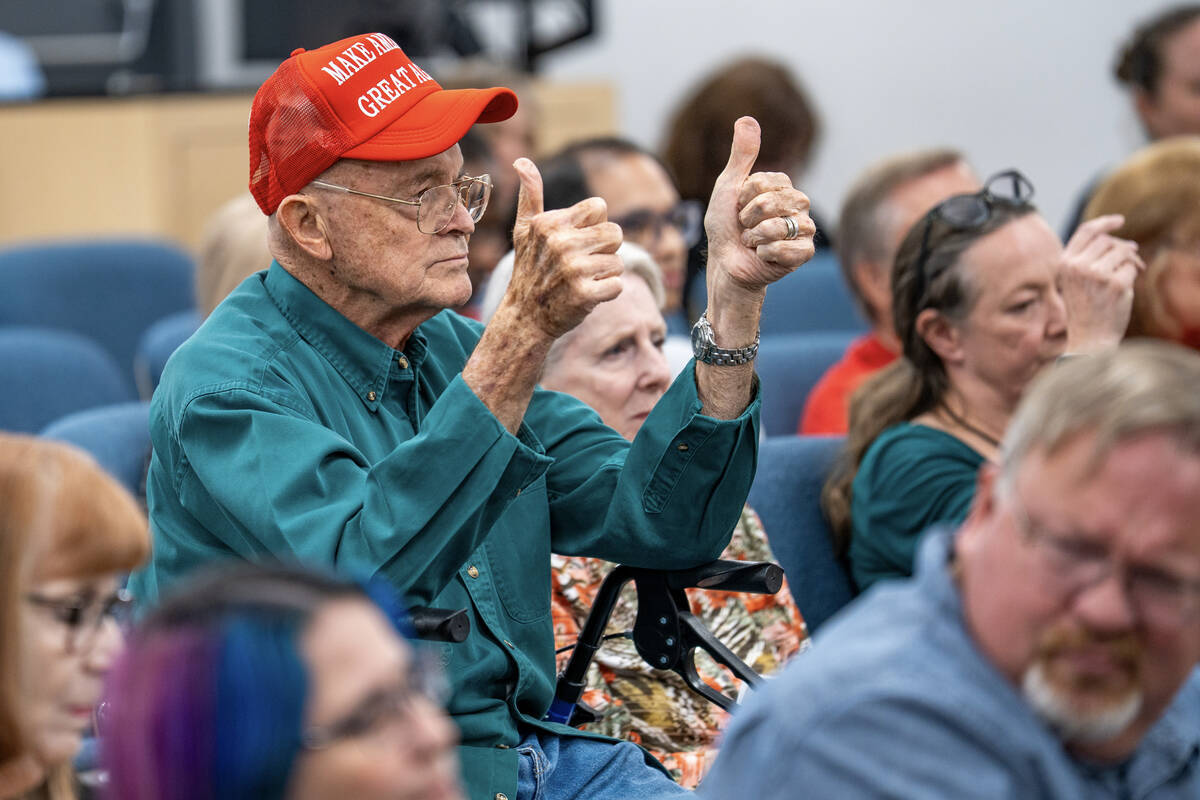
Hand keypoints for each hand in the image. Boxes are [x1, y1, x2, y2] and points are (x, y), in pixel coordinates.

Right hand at [504, 158, 623, 338]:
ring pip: (618, 262)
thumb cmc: (530, 269)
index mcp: (550, 223)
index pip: (600, 208)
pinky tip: (587, 296)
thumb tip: (521, 161)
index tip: (575, 242)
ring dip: (605, 274)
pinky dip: (608, 293)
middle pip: (615, 233)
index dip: (593, 226)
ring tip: (582, 281)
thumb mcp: (525, 230)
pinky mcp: (583, 295)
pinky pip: (618, 285)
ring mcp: (572, 269)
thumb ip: (530, 195)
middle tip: (581, 265)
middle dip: (605, 250)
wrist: (526, 317)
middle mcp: (560, 243)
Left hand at [705, 116, 814, 291]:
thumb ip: (741, 155)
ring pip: (781, 226)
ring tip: (753, 242)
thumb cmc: (726, 226)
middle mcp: (798, 203)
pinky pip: (790, 249)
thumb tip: (747, 118)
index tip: (739, 207)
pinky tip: (764, 256)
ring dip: (756, 237)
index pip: (764, 183)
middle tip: (745, 227)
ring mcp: (804, 228)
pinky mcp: (805, 252)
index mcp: (782, 185)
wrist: (726, 263)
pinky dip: (767, 254)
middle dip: (749, 218)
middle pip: (773, 202)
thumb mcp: (728, 186)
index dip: (744, 198)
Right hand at [1060, 214, 1145, 352]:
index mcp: (1064, 264)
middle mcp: (1077, 266)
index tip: (1120, 220)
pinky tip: (1126, 288)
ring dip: (1130, 260)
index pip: (1086, 231)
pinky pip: (1132, 267)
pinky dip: (1134, 275)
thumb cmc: (1084, 311)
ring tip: (1130, 274)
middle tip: (1130, 259)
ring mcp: (1096, 274)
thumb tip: (1128, 242)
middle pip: (1107, 240)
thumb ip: (1089, 260)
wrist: (1088, 338)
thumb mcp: (1076, 282)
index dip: (1105, 222)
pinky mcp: (1115, 284)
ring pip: (1122, 251)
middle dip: (1121, 247)